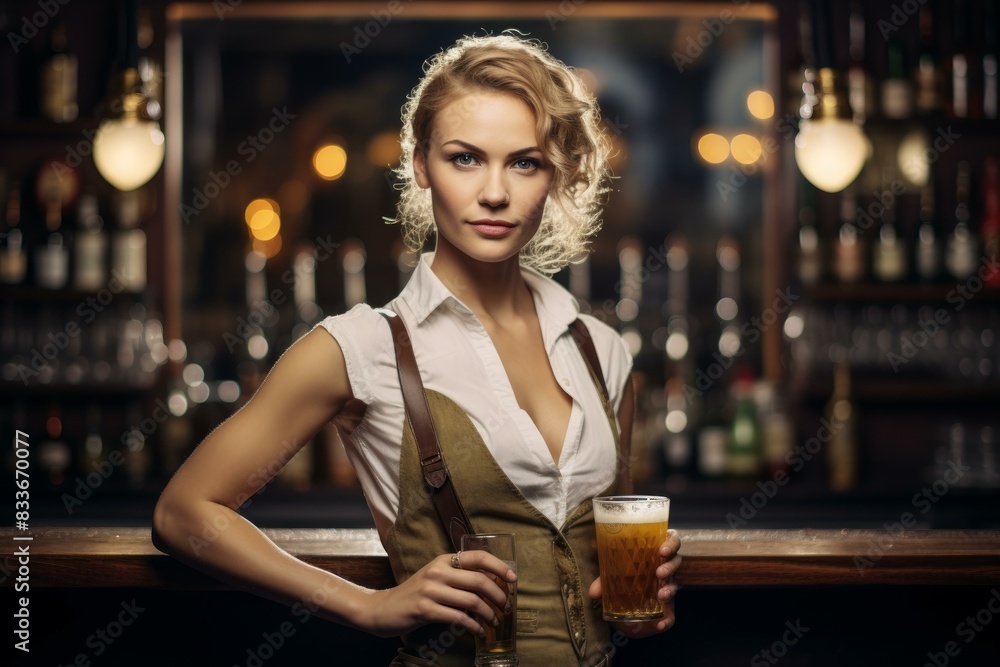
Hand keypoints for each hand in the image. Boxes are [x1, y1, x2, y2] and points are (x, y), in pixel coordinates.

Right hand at [362, 550, 516, 637]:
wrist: (383, 609)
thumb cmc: (415, 594)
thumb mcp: (436, 578)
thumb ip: (458, 577)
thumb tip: (491, 584)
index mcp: (444, 560)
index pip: (478, 557)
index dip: (499, 567)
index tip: (513, 579)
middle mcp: (438, 571)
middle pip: (479, 580)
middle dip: (498, 595)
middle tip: (505, 607)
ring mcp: (431, 590)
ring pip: (471, 601)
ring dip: (488, 614)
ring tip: (494, 621)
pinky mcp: (425, 609)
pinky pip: (458, 617)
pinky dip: (473, 626)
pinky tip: (478, 631)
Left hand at [588, 529, 681, 638]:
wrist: (627, 601)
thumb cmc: (624, 575)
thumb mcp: (614, 574)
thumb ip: (604, 581)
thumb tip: (593, 593)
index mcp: (655, 551)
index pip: (671, 540)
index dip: (671, 543)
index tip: (662, 550)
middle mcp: (665, 566)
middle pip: (676, 561)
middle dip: (670, 566)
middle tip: (659, 572)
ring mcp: (668, 585)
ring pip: (675, 583)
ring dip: (670, 588)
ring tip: (661, 595)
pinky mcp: (668, 605)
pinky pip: (672, 612)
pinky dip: (668, 619)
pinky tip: (661, 624)